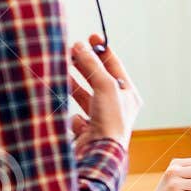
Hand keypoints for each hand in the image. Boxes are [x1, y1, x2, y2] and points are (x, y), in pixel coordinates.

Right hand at [69, 35, 141, 150]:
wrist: (99, 155)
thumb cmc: (110, 121)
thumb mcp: (105, 86)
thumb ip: (92, 65)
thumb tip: (79, 47)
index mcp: (129, 96)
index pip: (116, 68)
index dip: (103, 51)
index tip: (91, 36)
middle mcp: (118, 108)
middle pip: (98, 80)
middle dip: (84, 65)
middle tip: (70, 51)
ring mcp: (102, 121)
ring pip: (85, 97)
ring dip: (73, 85)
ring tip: (61, 70)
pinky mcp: (88, 133)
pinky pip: (78, 118)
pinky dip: (74, 117)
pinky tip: (77, 122)